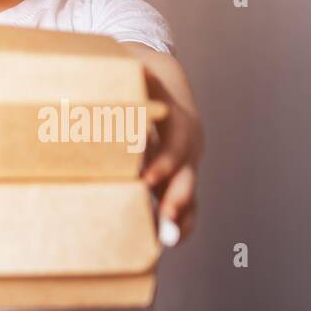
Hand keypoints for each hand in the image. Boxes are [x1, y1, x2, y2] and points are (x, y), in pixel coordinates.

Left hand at [140, 60, 201, 246]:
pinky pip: (186, 203)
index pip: (176, 142)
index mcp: (178, 118)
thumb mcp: (134, 70)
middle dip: (176, 196)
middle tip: (163, 217)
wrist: (165, 83)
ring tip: (168, 239)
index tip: (147, 179)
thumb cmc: (140, 78)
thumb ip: (130, 74)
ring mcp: (187, 162)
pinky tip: (168, 240)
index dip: (164, 161)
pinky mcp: (180, 177)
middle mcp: (187, 142)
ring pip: (189, 191)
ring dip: (180, 216)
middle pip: (187, 171)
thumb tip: (121, 70)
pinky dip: (180, 221)